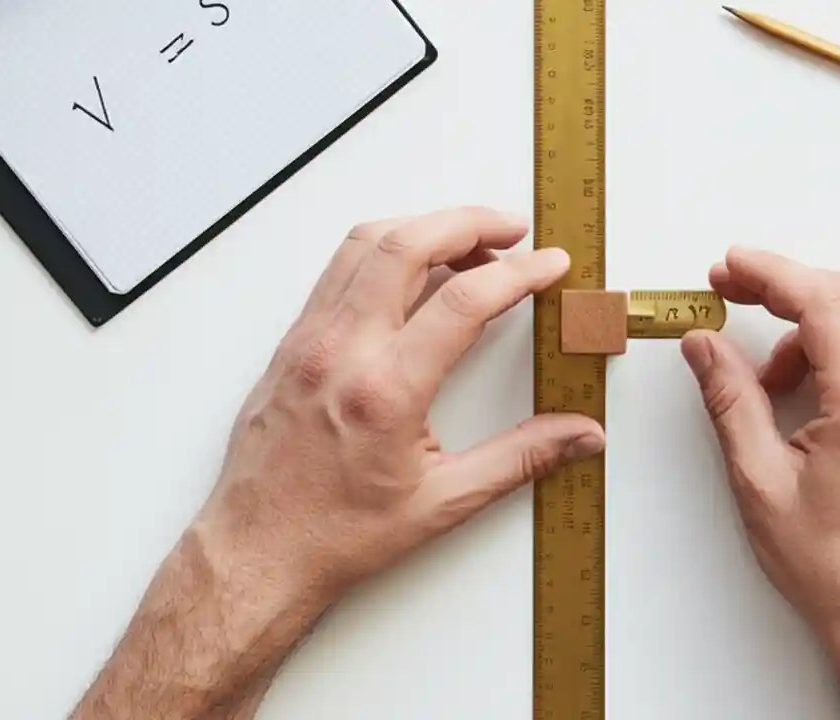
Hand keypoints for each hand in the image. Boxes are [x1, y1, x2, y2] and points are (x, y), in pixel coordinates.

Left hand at [198, 206, 602, 604]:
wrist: (257, 552)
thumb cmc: (338, 534)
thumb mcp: (444, 503)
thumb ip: (522, 459)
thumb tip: (581, 436)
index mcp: (385, 392)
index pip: (463, 302)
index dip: (519, 274)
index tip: (550, 265)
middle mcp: (341, 352)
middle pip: (408, 244)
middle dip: (469, 222)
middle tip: (513, 229)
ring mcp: (308, 340)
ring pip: (365, 243)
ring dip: (424, 227)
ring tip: (469, 243)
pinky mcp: (291, 342)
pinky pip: (338, 269)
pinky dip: (383, 249)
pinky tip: (413, 269)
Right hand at [682, 248, 839, 718]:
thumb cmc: (832, 565)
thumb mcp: (760, 481)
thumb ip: (731, 400)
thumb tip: (703, 344)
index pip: (823, 303)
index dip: (769, 274)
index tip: (727, 267)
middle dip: (785, 286)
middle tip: (729, 290)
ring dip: (808, 324)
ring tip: (762, 376)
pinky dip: (834, 348)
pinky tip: (799, 385)